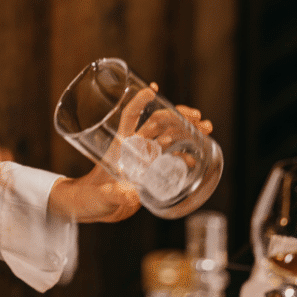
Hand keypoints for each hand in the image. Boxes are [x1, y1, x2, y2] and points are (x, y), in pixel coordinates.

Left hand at [49, 90, 212, 223]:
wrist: (94, 207)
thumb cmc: (91, 197)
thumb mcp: (102, 196)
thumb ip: (114, 194)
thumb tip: (129, 194)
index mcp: (120, 145)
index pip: (130, 116)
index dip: (140, 102)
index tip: (153, 89)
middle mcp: (134, 147)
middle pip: (157, 122)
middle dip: (178, 115)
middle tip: (197, 116)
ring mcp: (144, 158)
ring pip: (168, 137)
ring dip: (187, 130)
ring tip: (205, 128)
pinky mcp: (151, 172)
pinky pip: (171, 159)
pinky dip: (185, 155)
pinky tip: (197, 157)